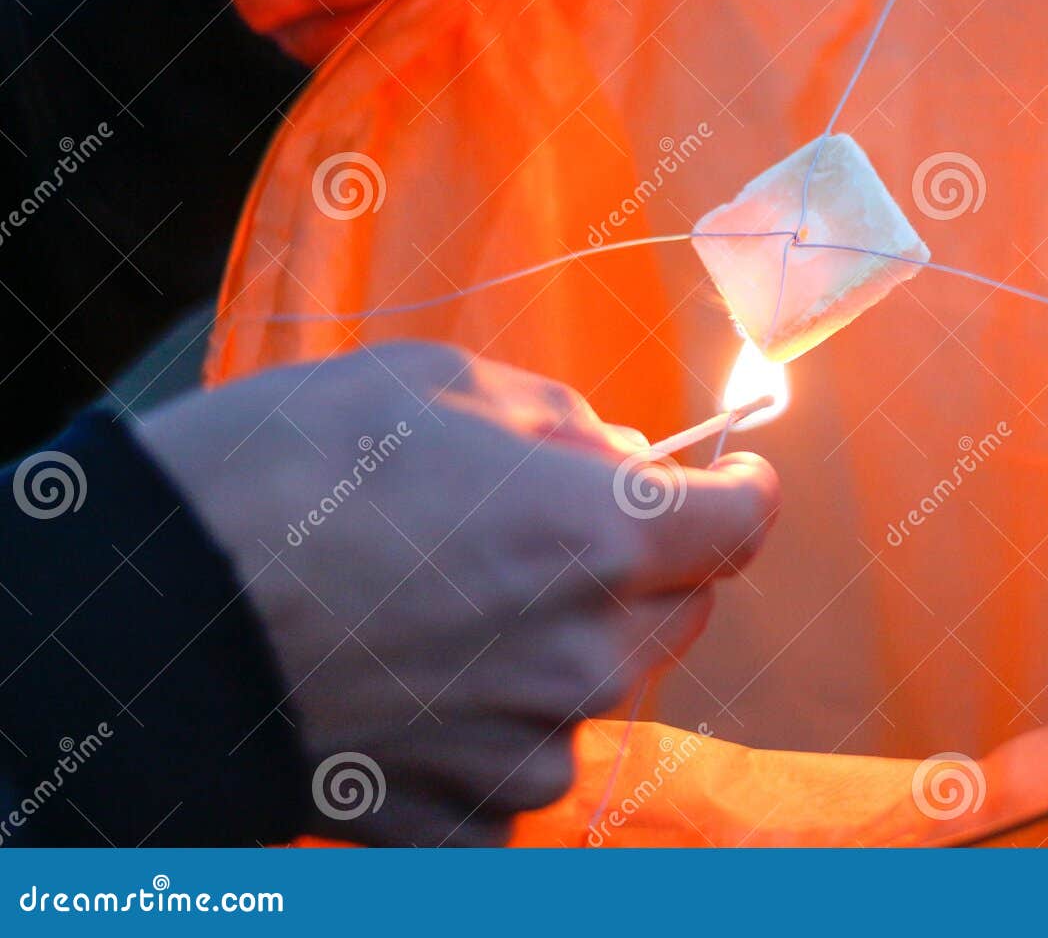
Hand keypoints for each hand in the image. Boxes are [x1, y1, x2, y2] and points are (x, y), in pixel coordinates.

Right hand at [134, 342, 777, 845]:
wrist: (148, 611)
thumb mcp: (435, 384)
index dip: (741, 492)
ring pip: (604, 692)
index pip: (741, 525)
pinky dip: (497, 730)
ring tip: (453, 610)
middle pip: (683, 610)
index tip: (730, 481)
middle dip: (645, 568)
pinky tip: (421, 686)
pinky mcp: (467, 821)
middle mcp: (585, 656)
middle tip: (553, 533)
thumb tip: (629, 460)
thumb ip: (565, 424)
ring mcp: (528, 750)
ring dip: (565, 650)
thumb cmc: (281, 472)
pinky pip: (524, 770)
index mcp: (595, 536)